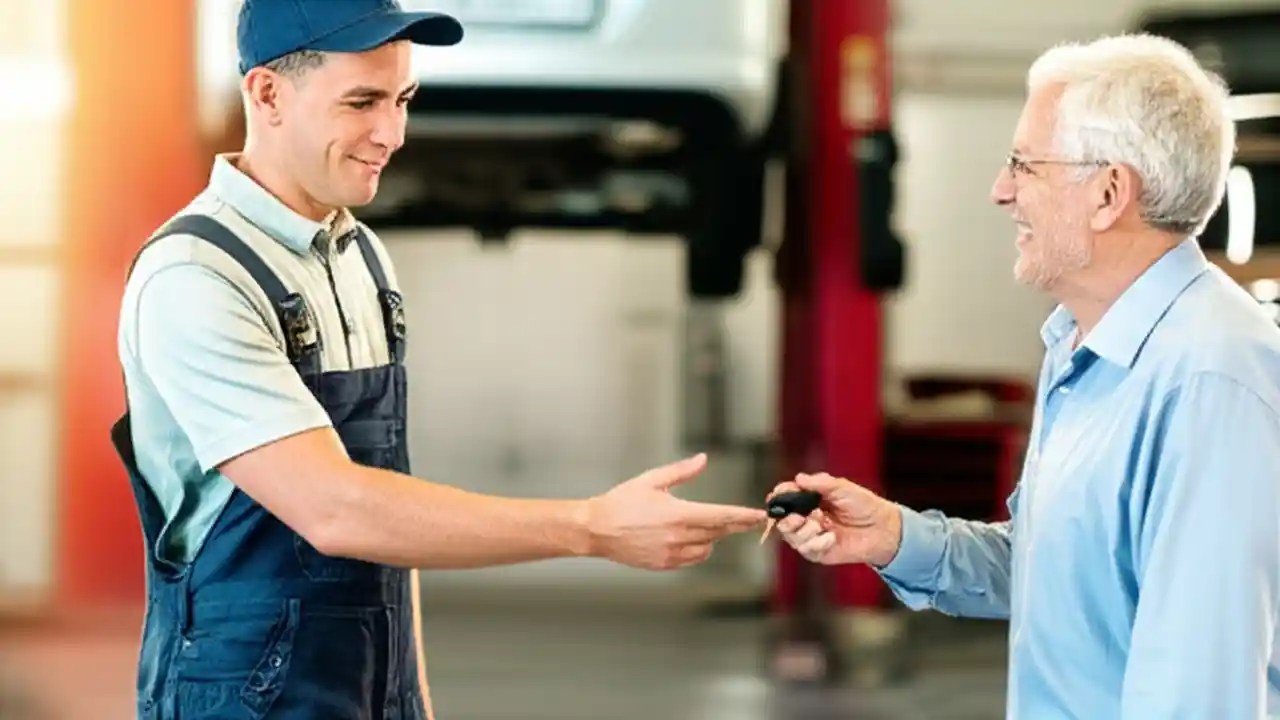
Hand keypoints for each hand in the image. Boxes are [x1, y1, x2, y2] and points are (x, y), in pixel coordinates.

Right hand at [585, 454, 767, 570]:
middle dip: (736, 525)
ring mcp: (672, 554)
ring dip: (714, 537)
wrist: (597, 529)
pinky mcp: (665, 564)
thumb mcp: (651, 480)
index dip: (743, 516)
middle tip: (750, 520)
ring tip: (710, 526)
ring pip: (708, 548)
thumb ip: (681, 472)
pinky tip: (694, 539)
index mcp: (678, 514)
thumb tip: (703, 460)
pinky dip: (699, 550)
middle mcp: (678, 537)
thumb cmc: (621, 502)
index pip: (720, 516)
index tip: (759, 515)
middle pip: (718, 532)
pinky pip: (692, 559)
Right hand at [766, 473, 901, 566]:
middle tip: (799, 518)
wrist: (882, 529)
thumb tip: (799, 479)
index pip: (785, 498)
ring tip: (821, 526)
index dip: (778, 496)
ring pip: (791, 537)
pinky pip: (806, 550)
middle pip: (782, 521)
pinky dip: (817, 543)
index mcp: (809, 500)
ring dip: (804, 531)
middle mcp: (806, 518)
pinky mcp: (818, 552)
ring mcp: (811, 536)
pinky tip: (831, 538)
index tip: (777, 495)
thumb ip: (820, 483)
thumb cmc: (864, 505)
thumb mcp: (842, 488)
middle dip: (787, 520)